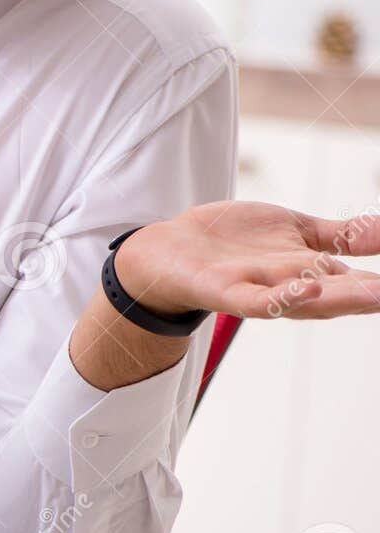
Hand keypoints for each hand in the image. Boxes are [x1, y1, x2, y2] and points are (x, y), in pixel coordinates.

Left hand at [115, 201, 379, 319]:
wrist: (173, 249)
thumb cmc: (237, 242)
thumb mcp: (296, 231)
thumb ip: (341, 235)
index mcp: (314, 273)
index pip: (359, 281)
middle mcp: (294, 286)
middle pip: (340, 294)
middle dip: (372, 295)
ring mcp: (263, 290)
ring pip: (307, 300)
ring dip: (342, 298)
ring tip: (378, 293)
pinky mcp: (229, 292)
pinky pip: (260, 301)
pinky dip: (284, 298)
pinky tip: (308, 287)